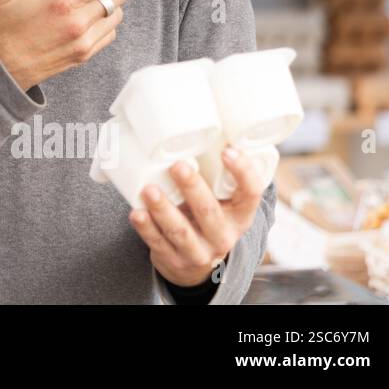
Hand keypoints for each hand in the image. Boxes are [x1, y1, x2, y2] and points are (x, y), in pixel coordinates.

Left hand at [129, 145, 262, 286]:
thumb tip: (197, 124)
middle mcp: (224, 235)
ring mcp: (200, 251)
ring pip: (181, 230)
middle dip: (193, 188)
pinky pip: (158, 243)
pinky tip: (136, 213)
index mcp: (240, 215)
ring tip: (149, 189)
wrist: (193, 265)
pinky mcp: (174, 260)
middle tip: (177, 166)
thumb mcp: (220, 201)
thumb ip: (214, 174)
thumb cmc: (205, 216)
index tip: (228, 150)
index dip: (243, 172)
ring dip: (164, 209)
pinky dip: (146, 227)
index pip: (251, 193)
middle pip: (210, 212)